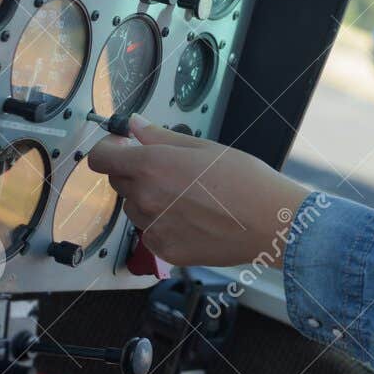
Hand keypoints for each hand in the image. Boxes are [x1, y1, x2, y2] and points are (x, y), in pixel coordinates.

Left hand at [85, 114, 313, 267]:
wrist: (271, 223)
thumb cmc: (246, 181)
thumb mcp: (206, 148)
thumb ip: (162, 137)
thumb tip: (134, 124)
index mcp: (152, 166)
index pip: (101, 158)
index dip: (109, 150)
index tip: (122, 148)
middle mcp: (145, 197)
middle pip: (118, 182)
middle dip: (134, 173)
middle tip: (169, 173)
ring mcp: (153, 227)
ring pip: (135, 209)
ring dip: (149, 200)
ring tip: (187, 199)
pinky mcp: (165, 249)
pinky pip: (151, 233)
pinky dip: (164, 225)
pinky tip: (193, 220)